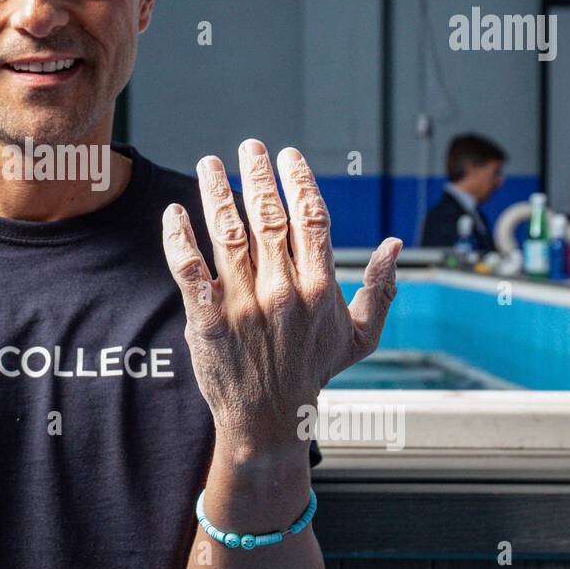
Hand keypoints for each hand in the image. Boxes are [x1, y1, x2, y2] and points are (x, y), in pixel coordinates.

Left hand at [163, 140, 400, 458]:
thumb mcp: (359, 338)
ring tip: (210, 164)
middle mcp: (284, 292)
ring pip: (227, 233)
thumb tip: (394, 245)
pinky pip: (189, 268)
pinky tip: (175, 212)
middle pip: (269, 216)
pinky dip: (179, 237)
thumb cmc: (311, 374)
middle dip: (258, 174)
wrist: (268, 422)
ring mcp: (243, 305)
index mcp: (322, 289)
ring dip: (217, 192)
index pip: (311, 218)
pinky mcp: (208, 320)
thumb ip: (381, 290)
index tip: (288, 155)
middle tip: (249, 146)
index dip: (299, 180)